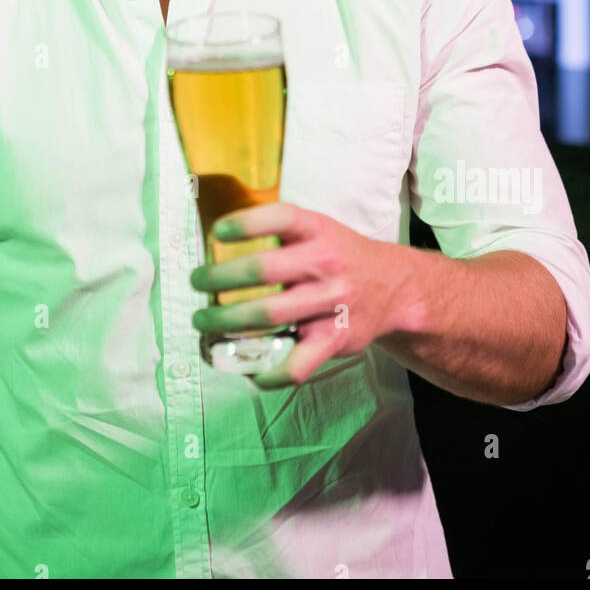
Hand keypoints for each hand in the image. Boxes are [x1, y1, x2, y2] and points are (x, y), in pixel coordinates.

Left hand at [190, 201, 417, 388]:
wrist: (393, 288)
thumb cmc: (340, 256)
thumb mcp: (318, 229)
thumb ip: (280, 230)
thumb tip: (219, 234)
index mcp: (317, 230)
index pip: (282, 218)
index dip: (247, 223)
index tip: (218, 232)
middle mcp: (325, 264)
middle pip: (263, 270)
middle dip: (219, 278)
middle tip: (197, 282)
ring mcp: (330, 303)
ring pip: (268, 315)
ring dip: (226, 321)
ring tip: (203, 321)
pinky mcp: (334, 338)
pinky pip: (296, 364)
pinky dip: (267, 371)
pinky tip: (248, 369)